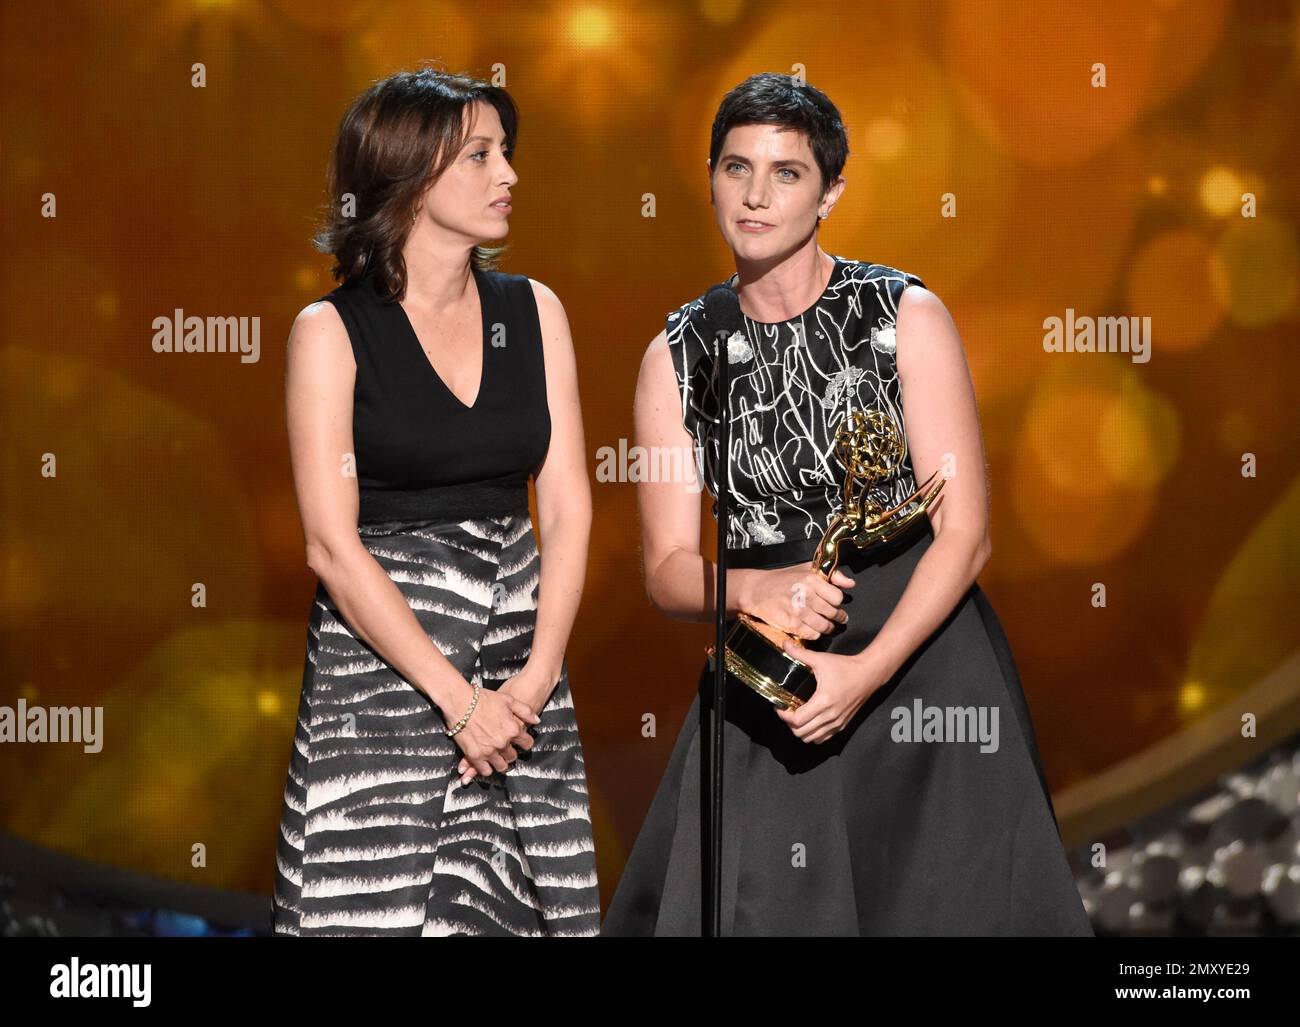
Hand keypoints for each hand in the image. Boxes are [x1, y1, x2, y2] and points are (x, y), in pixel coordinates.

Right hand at [455, 668, 552, 784]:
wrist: (460, 701)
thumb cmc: (484, 698)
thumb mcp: (508, 700)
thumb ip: (525, 711)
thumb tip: (536, 721)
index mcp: (514, 729)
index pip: (527, 744)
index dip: (524, 743)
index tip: (519, 742)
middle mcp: (503, 742)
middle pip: (513, 756)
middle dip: (510, 753)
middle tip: (505, 749)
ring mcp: (489, 750)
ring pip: (501, 766)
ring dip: (500, 762)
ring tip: (496, 757)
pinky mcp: (475, 755)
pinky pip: (485, 771)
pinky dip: (486, 768)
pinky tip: (485, 763)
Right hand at [742, 564, 853, 639]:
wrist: (758, 591)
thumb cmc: (783, 579)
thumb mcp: (807, 569)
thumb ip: (832, 576)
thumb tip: (850, 584)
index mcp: (812, 580)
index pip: (838, 597)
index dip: (837, 601)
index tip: (834, 603)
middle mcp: (807, 595)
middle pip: (833, 613)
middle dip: (837, 617)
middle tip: (837, 617)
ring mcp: (799, 611)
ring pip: (825, 626)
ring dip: (828, 628)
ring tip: (826, 624)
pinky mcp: (792, 624)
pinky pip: (813, 635)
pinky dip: (814, 634)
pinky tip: (812, 628)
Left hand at [775, 640, 888, 743]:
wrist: (869, 674)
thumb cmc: (845, 667)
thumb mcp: (821, 659)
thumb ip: (800, 653)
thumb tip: (784, 644)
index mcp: (823, 702)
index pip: (797, 720)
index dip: (783, 715)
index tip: (780, 706)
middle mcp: (830, 716)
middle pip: (801, 733)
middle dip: (789, 723)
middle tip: (786, 710)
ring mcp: (837, 723)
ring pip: (811, 738)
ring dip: (800, 730)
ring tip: (797, 716)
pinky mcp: (842, 725)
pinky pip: (823, 738)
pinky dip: (813, 734)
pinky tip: (810, 721)